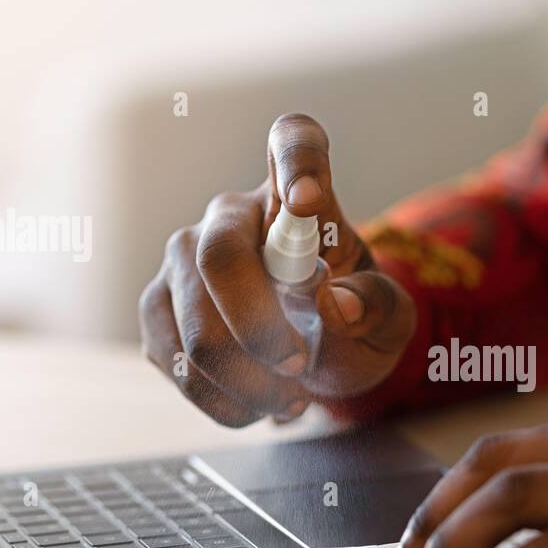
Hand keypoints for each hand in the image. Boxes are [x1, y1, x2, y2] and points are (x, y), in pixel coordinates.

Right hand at [140, 113, 415, 425]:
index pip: (293, 141)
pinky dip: (221, 399)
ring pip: (194, 324)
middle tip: (297, 364)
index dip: (297, 162)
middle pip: (220, 254)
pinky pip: (177, 361)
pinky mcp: (158, 309)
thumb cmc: (353, 321)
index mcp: (300, 196)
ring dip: (245, 379)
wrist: (314, 358)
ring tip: (290, 400)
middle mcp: (232, 216)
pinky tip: (255, 405)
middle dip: (258, 327)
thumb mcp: (390, 320)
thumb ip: (377, 305)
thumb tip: (336, 305)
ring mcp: (185, 260)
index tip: (308, 202)